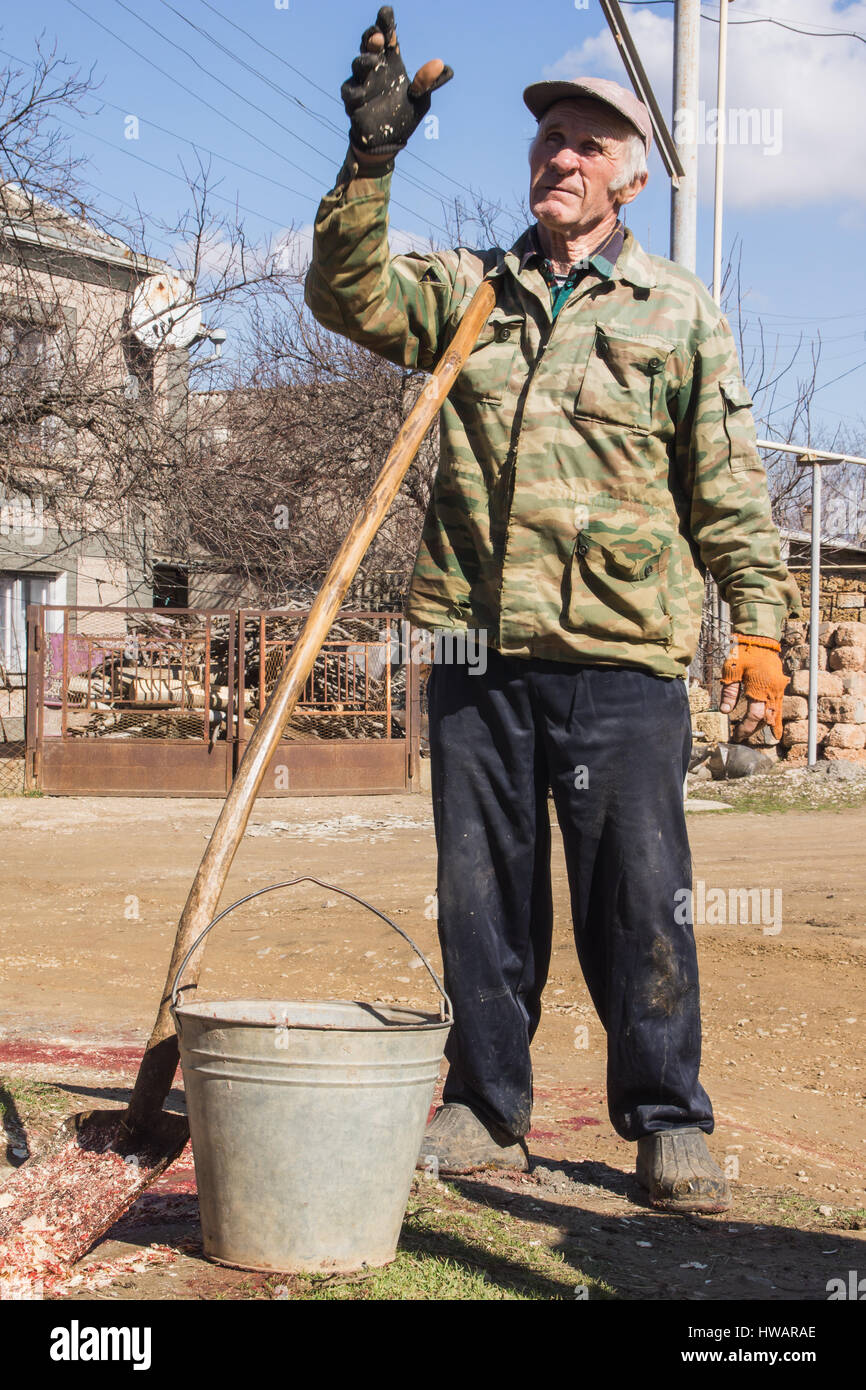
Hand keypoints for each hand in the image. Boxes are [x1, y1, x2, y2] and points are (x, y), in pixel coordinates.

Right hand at [341, 6, 452, 162]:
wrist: (388, 143)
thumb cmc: (403, 115)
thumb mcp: (420, 100)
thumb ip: (427, 83)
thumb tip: (445, 67)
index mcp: (391, 64)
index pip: (388, 38)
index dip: (386, 24)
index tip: (386, 13)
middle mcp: (375, 70)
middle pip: (369, 45)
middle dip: (372, 38)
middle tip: (379, 36)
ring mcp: (362, 84)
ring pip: (358, 65)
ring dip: (365, 61)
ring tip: (374, 61)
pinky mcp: (353, 102)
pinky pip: (350, 92)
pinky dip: (356, 91)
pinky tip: (363, 93)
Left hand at [719, 634, 786, 740]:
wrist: (760, 638)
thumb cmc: (744, 653)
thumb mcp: (731, 672)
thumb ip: (729, 693)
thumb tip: (725, 712)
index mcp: (760, 689)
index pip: (754, 716)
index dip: (745, 728)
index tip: (736, 735)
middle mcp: (773, 691)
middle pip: (766, 718)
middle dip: (754, 729)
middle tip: (742, 736)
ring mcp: (779, 688)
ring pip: (775, 713)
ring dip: (765, 724)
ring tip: (753, 732)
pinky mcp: (780, 685)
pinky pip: (778, 705)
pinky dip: (772, 715)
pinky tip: (768, 722)